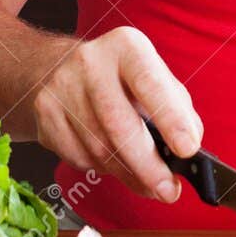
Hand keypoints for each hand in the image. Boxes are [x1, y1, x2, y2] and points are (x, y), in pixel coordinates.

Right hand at [31, 25, 203, 201]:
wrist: (61, 69)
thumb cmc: (120, 78)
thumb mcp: (154, 77)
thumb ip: (177, 109)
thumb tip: (189, 150)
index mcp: (126, 47)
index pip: (149, 83)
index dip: (170, 118)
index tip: (188, 149)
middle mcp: (91, 63)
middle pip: (119, 124)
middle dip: (148, 166)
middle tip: (168, 189)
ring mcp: (62, 88)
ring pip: (99, 149)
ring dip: (130, 175)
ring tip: (149, 184)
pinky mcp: (46, 115)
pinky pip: (79, 158)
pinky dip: (104, 170)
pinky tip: (115, 164)